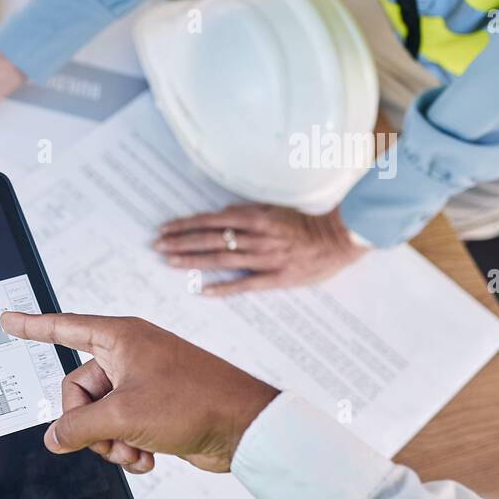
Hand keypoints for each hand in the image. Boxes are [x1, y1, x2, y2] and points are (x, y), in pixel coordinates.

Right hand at [1, 312, 278, 473]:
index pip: (63, 327)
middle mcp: (128, 355)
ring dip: (109, 441)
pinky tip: (146, 458)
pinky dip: (127, 446)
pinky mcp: (153, 407)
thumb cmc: (195, 402)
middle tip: (108, 439)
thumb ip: (78, 427)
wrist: (246, 427)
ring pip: (98, 415)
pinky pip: (119, 427)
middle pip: (78, 390)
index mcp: (119, 337)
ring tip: (134, 451)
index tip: (6, 319)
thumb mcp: (123, 416)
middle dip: (88, 424)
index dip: (31, 326)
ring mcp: (141, 382)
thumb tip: (54, 438)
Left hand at [154, 204, 367, 295]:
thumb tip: (221, 215)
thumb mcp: (276, 209)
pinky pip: (244, 284)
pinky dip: (222, 287)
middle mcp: (256, 237)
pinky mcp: (277, 278)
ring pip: (221, 259)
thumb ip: (248, 211)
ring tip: (168, 261)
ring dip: (192, 261)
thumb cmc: (309, 222)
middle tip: (156, 245)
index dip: (186, 224)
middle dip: (180, 242)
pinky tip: (200, 290)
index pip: (211, 221)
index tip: (165, 228)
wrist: (342, 236)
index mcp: (256, 217)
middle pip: (210, 239)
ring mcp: (265, 258)